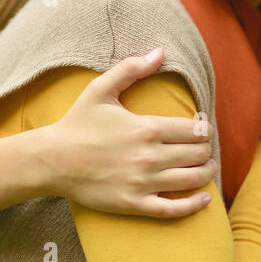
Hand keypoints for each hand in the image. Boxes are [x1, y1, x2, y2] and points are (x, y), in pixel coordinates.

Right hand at [37, 48, 217, 217]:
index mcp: (146, 128)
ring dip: (206, 172)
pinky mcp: (134, 204)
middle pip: (197, 154)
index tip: (202, 128)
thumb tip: (160, 52)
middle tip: (203, 147)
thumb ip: (131, 68)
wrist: (52, 160)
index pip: (194, 130)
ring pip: (191, 179)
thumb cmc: (77, 123)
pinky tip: (205, 198)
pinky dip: (194, 205)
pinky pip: (173, 209)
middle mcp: (149, 156)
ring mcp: (143, 183)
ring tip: (207, 167)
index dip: (205, 128)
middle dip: (206, 149)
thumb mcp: (100, 88)